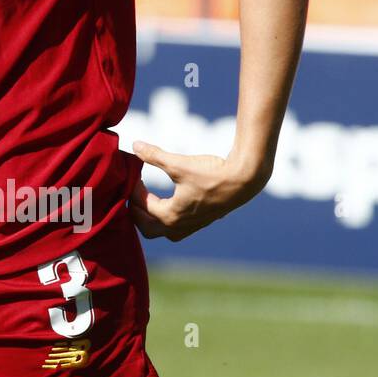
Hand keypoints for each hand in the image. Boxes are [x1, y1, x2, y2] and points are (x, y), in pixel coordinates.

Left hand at [128, 140, 268, 241]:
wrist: (244, 179)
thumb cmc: (211, 173)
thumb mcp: (178, 163)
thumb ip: (154, 155)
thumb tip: (135, 145)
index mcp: (171, 216)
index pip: (142, 206)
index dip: (134, 189)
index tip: (133, 174)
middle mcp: (180, 226)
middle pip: (148, 229)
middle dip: (137, 213)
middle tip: (133, 194)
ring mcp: (193, 226)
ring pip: (164, 231)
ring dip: (152, 219)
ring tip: (147, 200)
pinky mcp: (203, 220)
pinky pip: (178, 228)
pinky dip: (167, 219)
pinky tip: (169, 201)